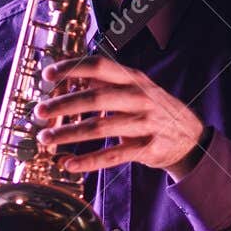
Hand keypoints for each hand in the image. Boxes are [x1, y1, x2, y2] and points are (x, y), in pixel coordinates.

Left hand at [33, 55, 206, 179]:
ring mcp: (145, 124)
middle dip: (64, 104)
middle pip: (96, 97)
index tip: (48, 74)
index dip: (72, 68)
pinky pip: (112, 156)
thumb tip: (68, 78)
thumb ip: (105, 83)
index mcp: (134, 79)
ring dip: (69, 134)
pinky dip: (88, 161)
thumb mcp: (135, 89)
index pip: (99, 66)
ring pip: (100, 128)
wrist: (191, 137)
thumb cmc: (154, 110)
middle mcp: (140, 98)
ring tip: (45, 138)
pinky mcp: (147, 149)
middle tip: (39, 111)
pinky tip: (68, 164)